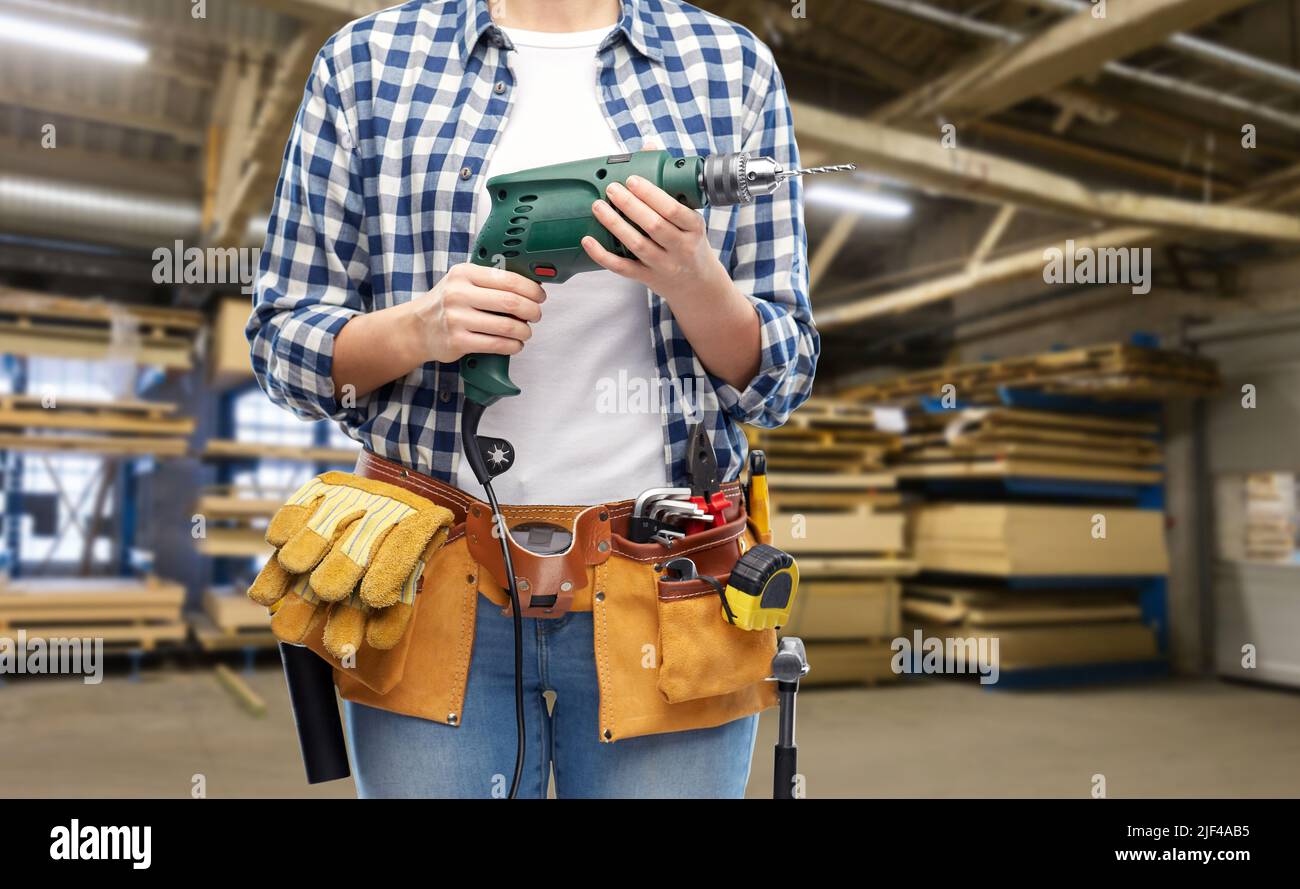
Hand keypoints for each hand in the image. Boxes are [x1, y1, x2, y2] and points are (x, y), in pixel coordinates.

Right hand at [409, 262, 545, 361]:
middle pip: (511, 302)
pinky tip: (515, 344)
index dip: (531, 289)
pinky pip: (497, 345)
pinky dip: (513, 346)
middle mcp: (458, 294)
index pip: (508, 279)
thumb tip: (530, 285)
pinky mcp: (458, 341)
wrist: (417, 328)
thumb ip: (490, 281)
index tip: (539, 296)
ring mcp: (457, 319)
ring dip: (524, 331)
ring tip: (525, 331)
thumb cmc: (447, 304)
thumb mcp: (462, 282)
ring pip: (507, 326)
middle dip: (532, 310)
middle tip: (536, 315)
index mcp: (464, 274)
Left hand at [581, 175, 729, 303]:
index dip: (650, 193)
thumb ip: (670, 187)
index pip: (673, 209)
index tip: (633, 179)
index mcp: (694, 228)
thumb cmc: (691, 243)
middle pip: (653, 225)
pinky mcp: (647, 278)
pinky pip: (621, 267)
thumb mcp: (691, 217)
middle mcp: (680, 247)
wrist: (697, 284)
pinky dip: (602, 254)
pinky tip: (588, 240)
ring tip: (598, 206)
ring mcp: (663, 265)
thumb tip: (648, 148)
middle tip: (611, 188)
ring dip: (614, 224)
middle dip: (629, 205)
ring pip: (636, 245)